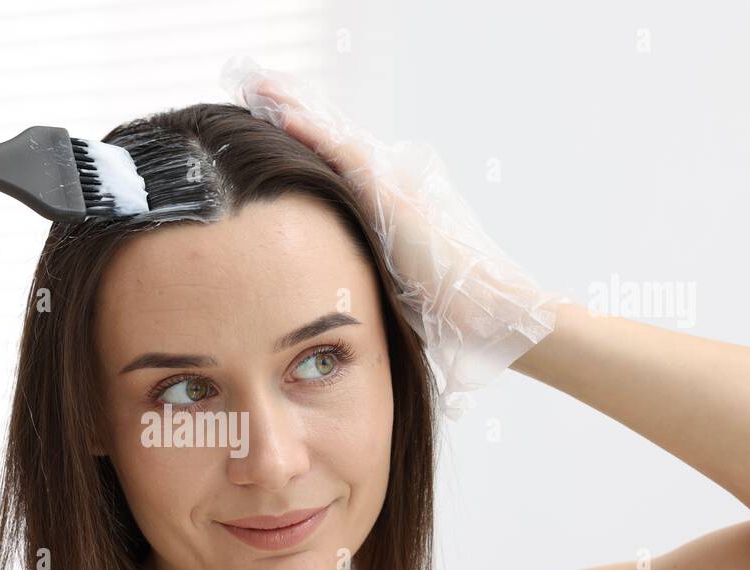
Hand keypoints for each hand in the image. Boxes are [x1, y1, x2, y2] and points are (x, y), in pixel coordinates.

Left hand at [220, 56, 570, 418]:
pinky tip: (285, 116)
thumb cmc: (452, 302)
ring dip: (297, 108)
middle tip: (259, 85)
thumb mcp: (402, 277)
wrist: (490, 304)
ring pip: (335, 135)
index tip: (275, 112)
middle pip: (335, 136)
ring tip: (261, 84)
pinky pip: (344, 156)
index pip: (342, 156)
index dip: (310, 132)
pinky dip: (313, 134)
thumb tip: (351, 277)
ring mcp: (392, 181)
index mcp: (392, 195)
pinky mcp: (391, 193)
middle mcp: (393, 178)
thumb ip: (376, 262)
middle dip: (296, 108)